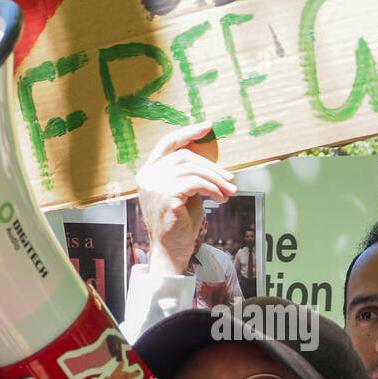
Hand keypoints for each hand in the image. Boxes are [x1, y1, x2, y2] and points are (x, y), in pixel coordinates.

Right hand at [135, 120, 235, 276]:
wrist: (171, 251)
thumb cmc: (179, 223)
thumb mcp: (184, 192)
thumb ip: (190, 174)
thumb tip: (213, 161)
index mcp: (148, 172)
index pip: (167, 143)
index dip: (188, 132)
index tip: (207, 127)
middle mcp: (147, 176)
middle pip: (185, 156)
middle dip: (212, 166)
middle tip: (230, 178)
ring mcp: (154, 185)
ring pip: (192, 169)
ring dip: (216, 179)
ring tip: (228, 191)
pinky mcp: (166, 195)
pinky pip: (195, 183)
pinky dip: (212, 188)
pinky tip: (220, 199)